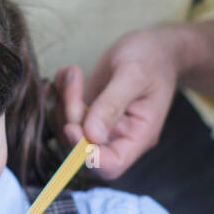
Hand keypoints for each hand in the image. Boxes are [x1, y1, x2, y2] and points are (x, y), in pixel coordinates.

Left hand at [49, 25, 186, 177]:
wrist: (156, 48)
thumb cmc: (152, 59)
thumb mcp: (134, 75)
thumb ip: (112, 105)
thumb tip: (90, 135)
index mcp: (137, 136)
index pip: (111, 166)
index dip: (86, 155)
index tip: (73, 126)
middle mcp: (117, 137)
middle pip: (80, 149)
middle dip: (69, 117)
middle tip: (73, 83)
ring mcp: (99, 126)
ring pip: (65, 130)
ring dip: (61, 102)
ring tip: (73, 73)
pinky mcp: (87, 112)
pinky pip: (62, 113)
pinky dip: (58, 94)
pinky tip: (67, 74)